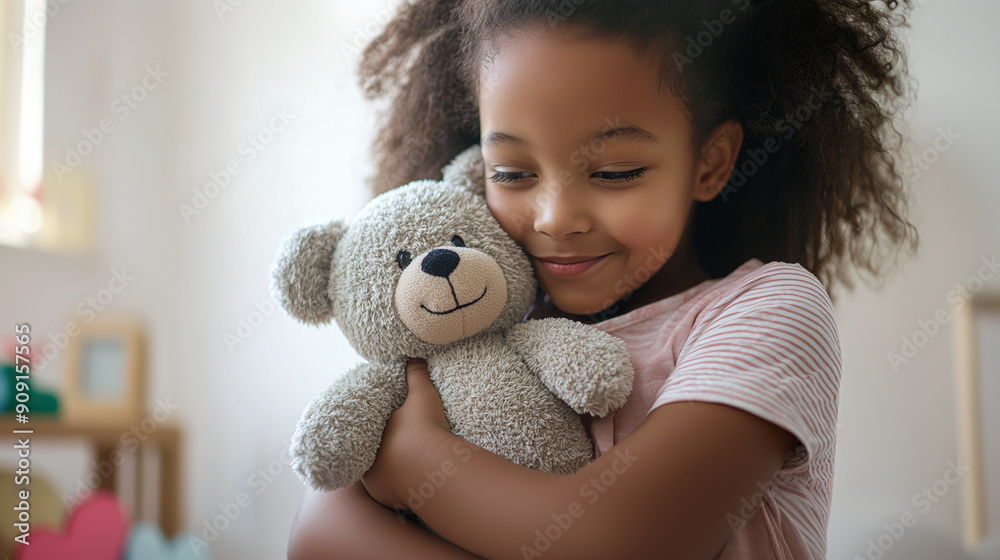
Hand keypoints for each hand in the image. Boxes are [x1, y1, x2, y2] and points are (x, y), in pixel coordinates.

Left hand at [361, 357, 451, 508]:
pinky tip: (409, 487)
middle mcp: (367, 464)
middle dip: (381, 456)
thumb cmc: (423, 429)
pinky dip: (399, 492)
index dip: (377, 434)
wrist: (432, 464)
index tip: (387, 433)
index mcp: (371, 438)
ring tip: (404, 471)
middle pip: (372, 459)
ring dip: (389, 476)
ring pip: (379, 479)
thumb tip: (414, 356)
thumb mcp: (421, 395)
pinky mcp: (388, 500)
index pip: (368, 436)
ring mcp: (376, 485)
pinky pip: (392, 496)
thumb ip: (416, 375)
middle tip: (396, 452)